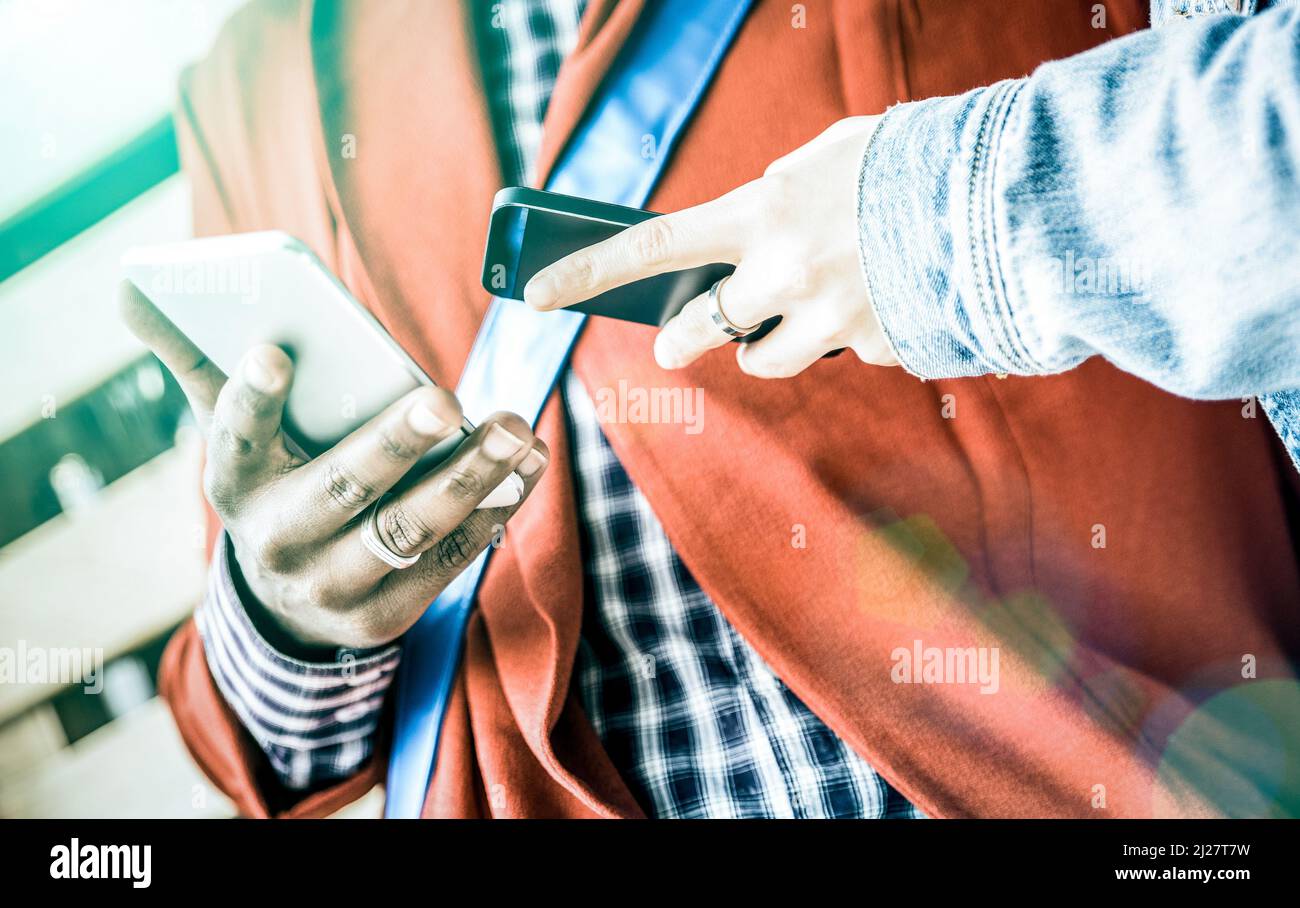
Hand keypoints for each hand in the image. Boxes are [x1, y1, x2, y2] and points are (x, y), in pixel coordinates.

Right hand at [119, 281, 548, 648]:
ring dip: (469, 478)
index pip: (236, 437)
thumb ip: (202, 363)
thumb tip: (135, 285)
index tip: (275, 351)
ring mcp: (332, 585)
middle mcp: (277, 540)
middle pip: (341, 488)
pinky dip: (494, 512)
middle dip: (395, 444)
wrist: (290, 600)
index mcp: (235, 482)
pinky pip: (447, 561)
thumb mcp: (238, 433)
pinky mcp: (383, 616)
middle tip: (445, 399)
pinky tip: (525, 470)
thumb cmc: (278, 482)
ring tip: (517, 428)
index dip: (252, 398)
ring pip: (407, 529)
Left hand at [524, 116, 898, 377]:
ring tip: (805, 312)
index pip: (652, 248)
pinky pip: (843, 354)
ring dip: (769, 345)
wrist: (1006, 197)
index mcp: (762, 211)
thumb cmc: (911, 163)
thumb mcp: (829, 158)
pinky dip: (854, 333)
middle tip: (672, 340)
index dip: (587, 272)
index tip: (534, 295)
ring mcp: (828, 319)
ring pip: (764, 360)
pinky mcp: (874, 349)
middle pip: (701, 330)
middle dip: (682, 337)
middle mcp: (783, 272)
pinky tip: (886, 297)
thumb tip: (754, 240)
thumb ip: (779, 196)